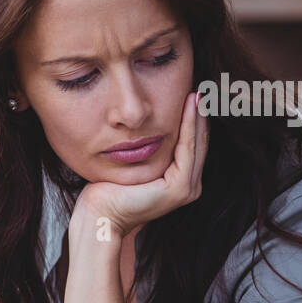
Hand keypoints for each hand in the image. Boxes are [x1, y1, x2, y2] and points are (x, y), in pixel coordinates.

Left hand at [73, 91, 208, 237]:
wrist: (99, 214)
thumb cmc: (107, 189)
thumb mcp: (133, 162)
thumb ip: (146, 147)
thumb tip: (146, 124)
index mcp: (180, 182)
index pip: (191, 145)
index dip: (193, 120)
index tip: (192, 94)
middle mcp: (189, 186)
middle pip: (198, 143)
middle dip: (200, 115)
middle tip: (202, 88)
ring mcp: (187, 189)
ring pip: (196, 144)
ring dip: (198, 116)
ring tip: (199, 92)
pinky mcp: (180, 188)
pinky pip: (187, 149)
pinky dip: (189, 126)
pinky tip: (190, 106)